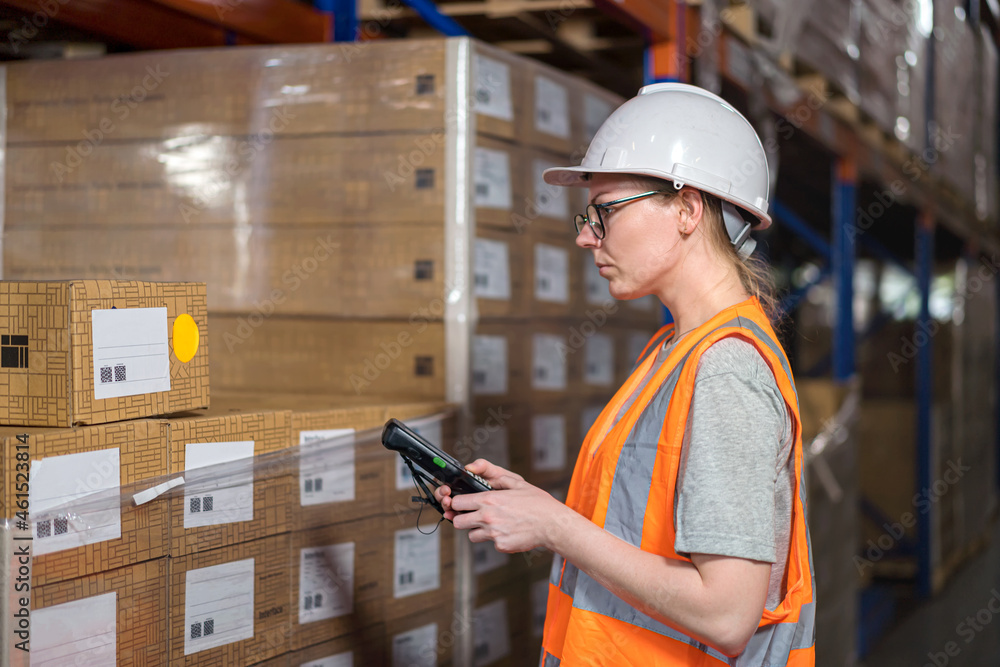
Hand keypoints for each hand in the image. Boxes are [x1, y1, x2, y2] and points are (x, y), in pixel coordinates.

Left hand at [433, 459, 572, 552]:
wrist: (553, 524)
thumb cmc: (537, 502)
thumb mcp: (516, 482)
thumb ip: (492, 474)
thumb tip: (472, 468)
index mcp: (488, 500)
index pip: (457, 503)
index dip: (457, 503)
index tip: (461, 503)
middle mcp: (488, 517)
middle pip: (457, 522)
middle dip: (462, 518)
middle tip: (473, 515)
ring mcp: (493, 533)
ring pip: (471, 535)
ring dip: (478, 530)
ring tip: (494, 523)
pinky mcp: (501, 545)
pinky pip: (490, 543)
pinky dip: (496, 538)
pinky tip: (508, 530)